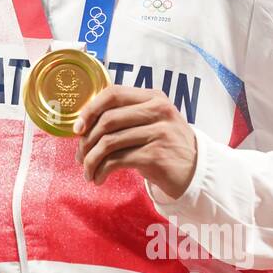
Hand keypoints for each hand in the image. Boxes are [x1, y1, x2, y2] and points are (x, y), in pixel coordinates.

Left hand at [72, 85, 197, 197]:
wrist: (195, 171)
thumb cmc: (165, 146)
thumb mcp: (151, 122)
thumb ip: (125, 116)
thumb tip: (82, 126)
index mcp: (153, 97)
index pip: (113, 93)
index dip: (90, 109)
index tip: (77, 128)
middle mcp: (158, 110)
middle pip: (108, 120)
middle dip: (87, 141)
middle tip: (80, 157)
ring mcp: (158, 132)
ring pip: (109, 142)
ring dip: (91, 160)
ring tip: (88, 172)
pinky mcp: (156, 155)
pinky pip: (117, 161)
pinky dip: (102, 171)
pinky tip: (99, 178)